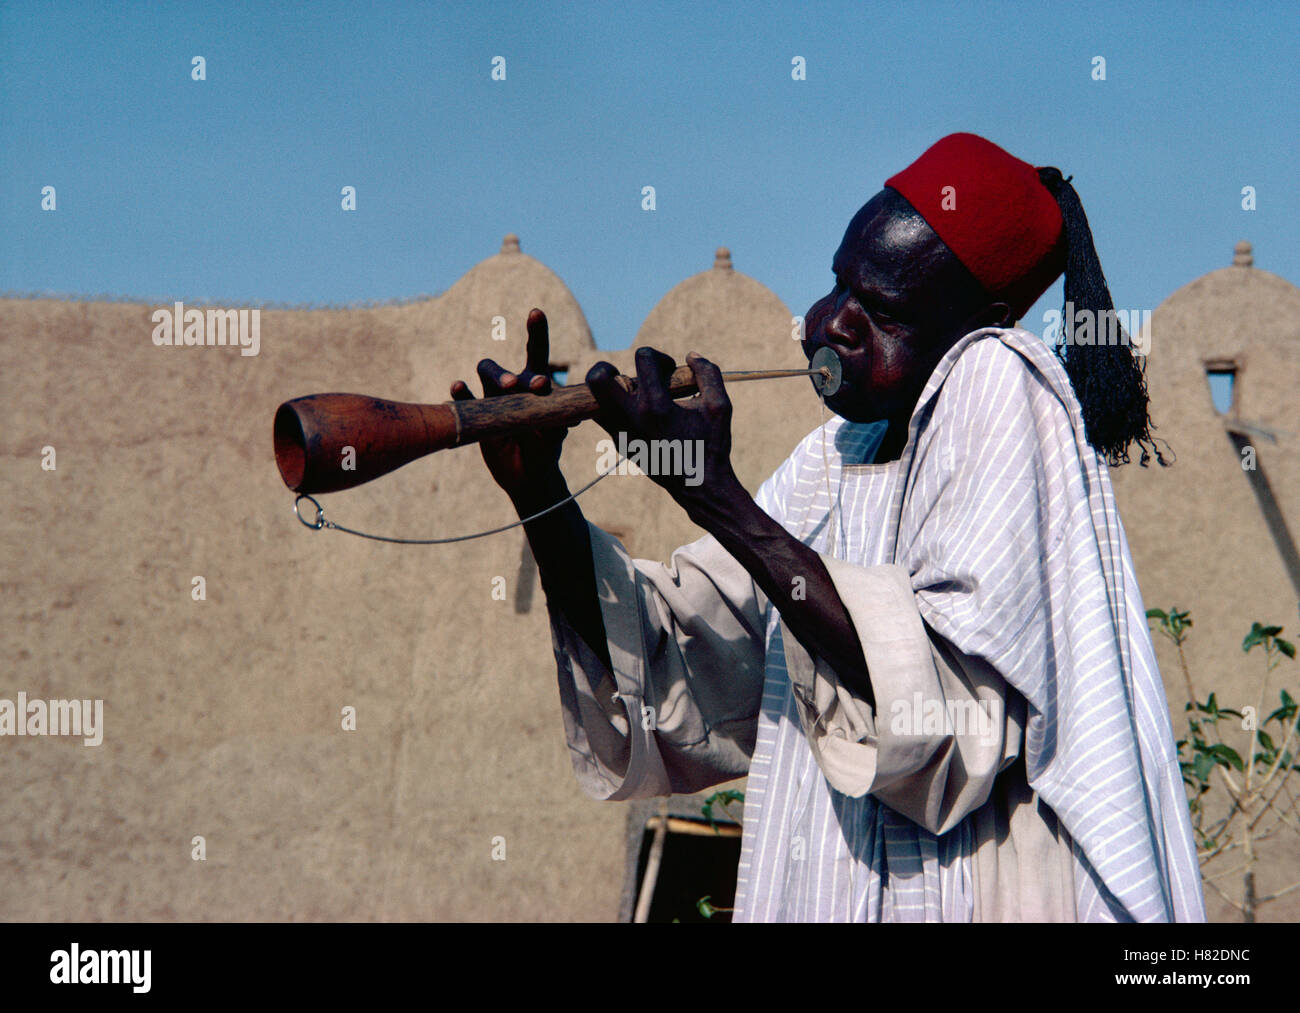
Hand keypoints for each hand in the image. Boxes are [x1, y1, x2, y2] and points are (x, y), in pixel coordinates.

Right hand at [450, 308, 567, 502]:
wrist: (527, 475)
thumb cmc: (545, 449)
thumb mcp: (554, 437)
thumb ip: (555, 426)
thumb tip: (554, 421)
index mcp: (534, 383)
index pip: (536, 353)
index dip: (536, 331)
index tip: (535, 313)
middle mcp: (511, 386)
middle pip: (505, 368)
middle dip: (513, 373)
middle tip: (530, 385)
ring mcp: (492, 399)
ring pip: (486, 374)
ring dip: (495, 375)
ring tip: (507, 385)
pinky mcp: (476, 415)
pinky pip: (465, 400)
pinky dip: (461, 392)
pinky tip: (458, 387)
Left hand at [586, 346, 738, 511]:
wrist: (699, 485)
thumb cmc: (711, 444)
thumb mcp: (720, 406)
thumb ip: (708, 373)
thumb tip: (690, 356)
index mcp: (657, 407)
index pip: (643, 358)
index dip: (658, 356)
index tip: (668, 371)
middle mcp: (632, 419)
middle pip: (596, 379)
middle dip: (610, 369)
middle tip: (629, 378)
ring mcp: (621, 434)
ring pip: (594, 400)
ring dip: (611, 390)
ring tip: (636, 396)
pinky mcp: (619, 443)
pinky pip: (606, 416)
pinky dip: (618, 407)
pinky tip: (641, 413)